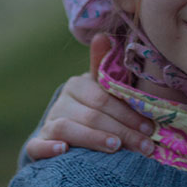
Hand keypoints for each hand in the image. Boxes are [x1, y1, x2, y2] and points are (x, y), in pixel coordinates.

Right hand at [23, 33, 156, 159]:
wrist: (68, 132)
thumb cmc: (94, 108)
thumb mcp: (102, 89)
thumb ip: (104, 66)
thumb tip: (102, 36)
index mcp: (77, 86)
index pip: (102, 99)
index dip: (127, 113)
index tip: (149, 128)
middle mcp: (61, 103)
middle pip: (91, 116)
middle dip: (122, 132)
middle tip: (145, 146)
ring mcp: (48, 124)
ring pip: (67, 129)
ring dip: (93, 138)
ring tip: (115, 147)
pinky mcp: (37, 145)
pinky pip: (37, 146)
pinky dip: (49, 148)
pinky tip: (63, 150)